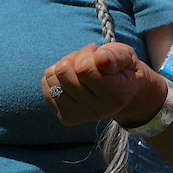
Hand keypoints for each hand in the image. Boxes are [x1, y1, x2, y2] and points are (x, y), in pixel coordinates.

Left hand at [42, 42, 166, 126]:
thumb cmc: (122, 69)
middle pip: (64, 71)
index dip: (86, 54)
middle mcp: (99, 110)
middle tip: (87, 61)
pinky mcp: (67, 117)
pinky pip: (47, 88)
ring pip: (52, 78)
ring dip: (63, 67)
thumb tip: (100, 58)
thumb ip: (116, 55)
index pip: (83, 68)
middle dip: (73, 59)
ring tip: (79, 70)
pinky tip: (71, 80)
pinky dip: (55, 78)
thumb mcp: (126, 55)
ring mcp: (82, 115)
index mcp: (117, 94)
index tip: (97, 54)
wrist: (121, 93)